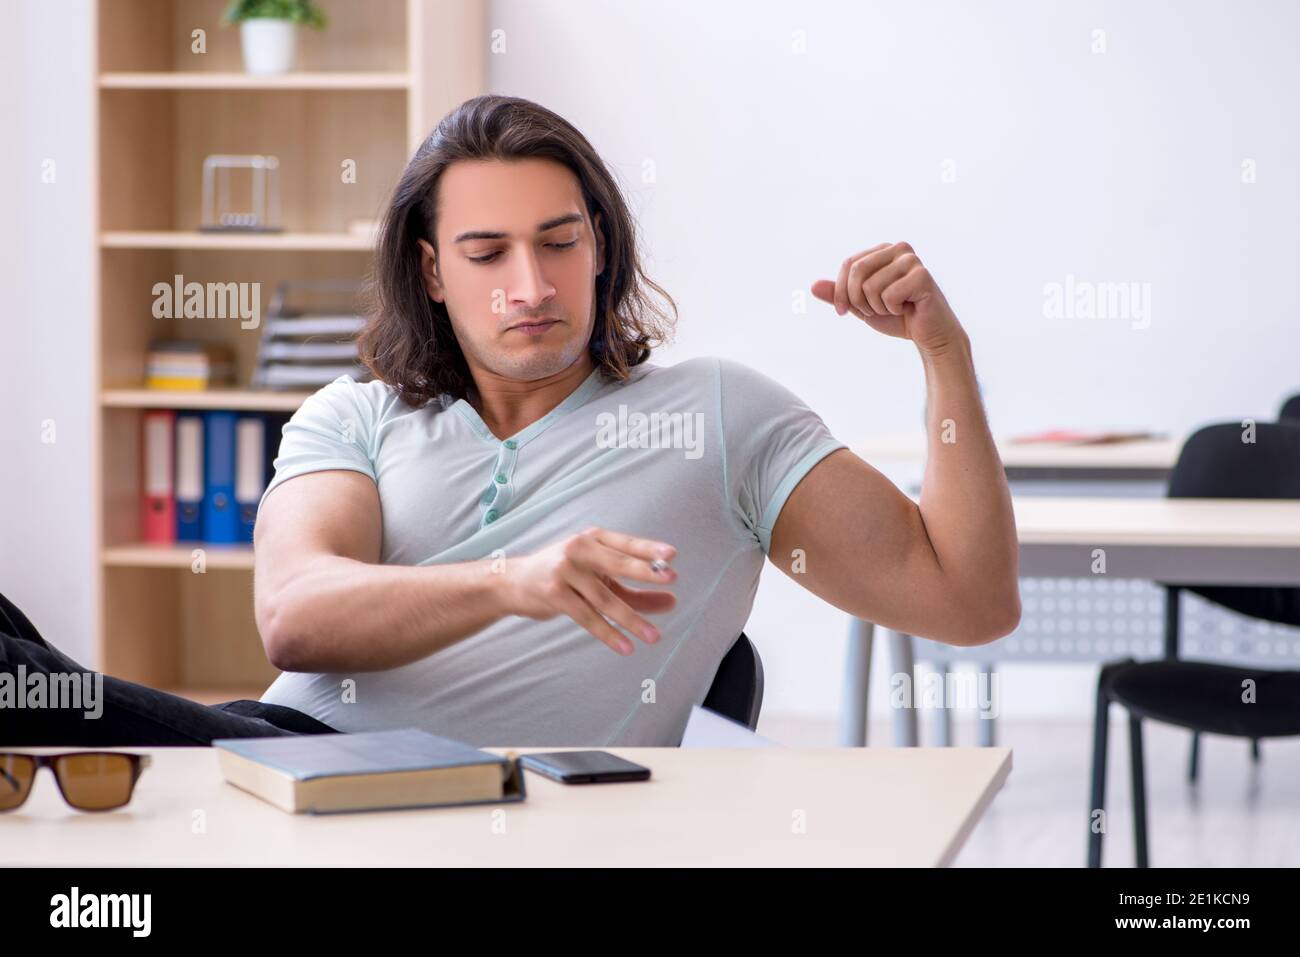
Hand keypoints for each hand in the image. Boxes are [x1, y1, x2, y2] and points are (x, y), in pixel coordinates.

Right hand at [500, 527, 677, 654]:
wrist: (513, 583)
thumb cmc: (562, 577)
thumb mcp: (598, 578)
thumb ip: (635, 591)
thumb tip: (672, 602)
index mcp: (592, 539)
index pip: (625, 543)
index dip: (648, 548)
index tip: (672, 555)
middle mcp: (579, 548)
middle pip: (617, 562)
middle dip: (645, 571)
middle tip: (671, 579)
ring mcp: (564, 570)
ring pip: (604, 597)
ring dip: (631, 619)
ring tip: (654, 636)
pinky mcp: (554, 593)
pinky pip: (587, 616)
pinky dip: (608, 633)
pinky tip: (626, 646)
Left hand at [811, 242, 965, 356]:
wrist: (928, 335)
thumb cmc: (897, 317)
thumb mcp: (861, 306)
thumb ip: (839, 294)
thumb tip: (813, 286)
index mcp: (883, 250)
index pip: (848, 263)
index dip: (839, 291)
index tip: (842, 311)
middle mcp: (899, 249)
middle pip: (856, 270)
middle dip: (858, 300)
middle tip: (875, 310)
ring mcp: (912, 260)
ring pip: (870, 286)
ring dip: (877, 307)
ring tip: (895, 308)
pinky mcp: (922, 276)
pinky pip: (888, 296)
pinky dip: (893, 309)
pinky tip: (907, 308)